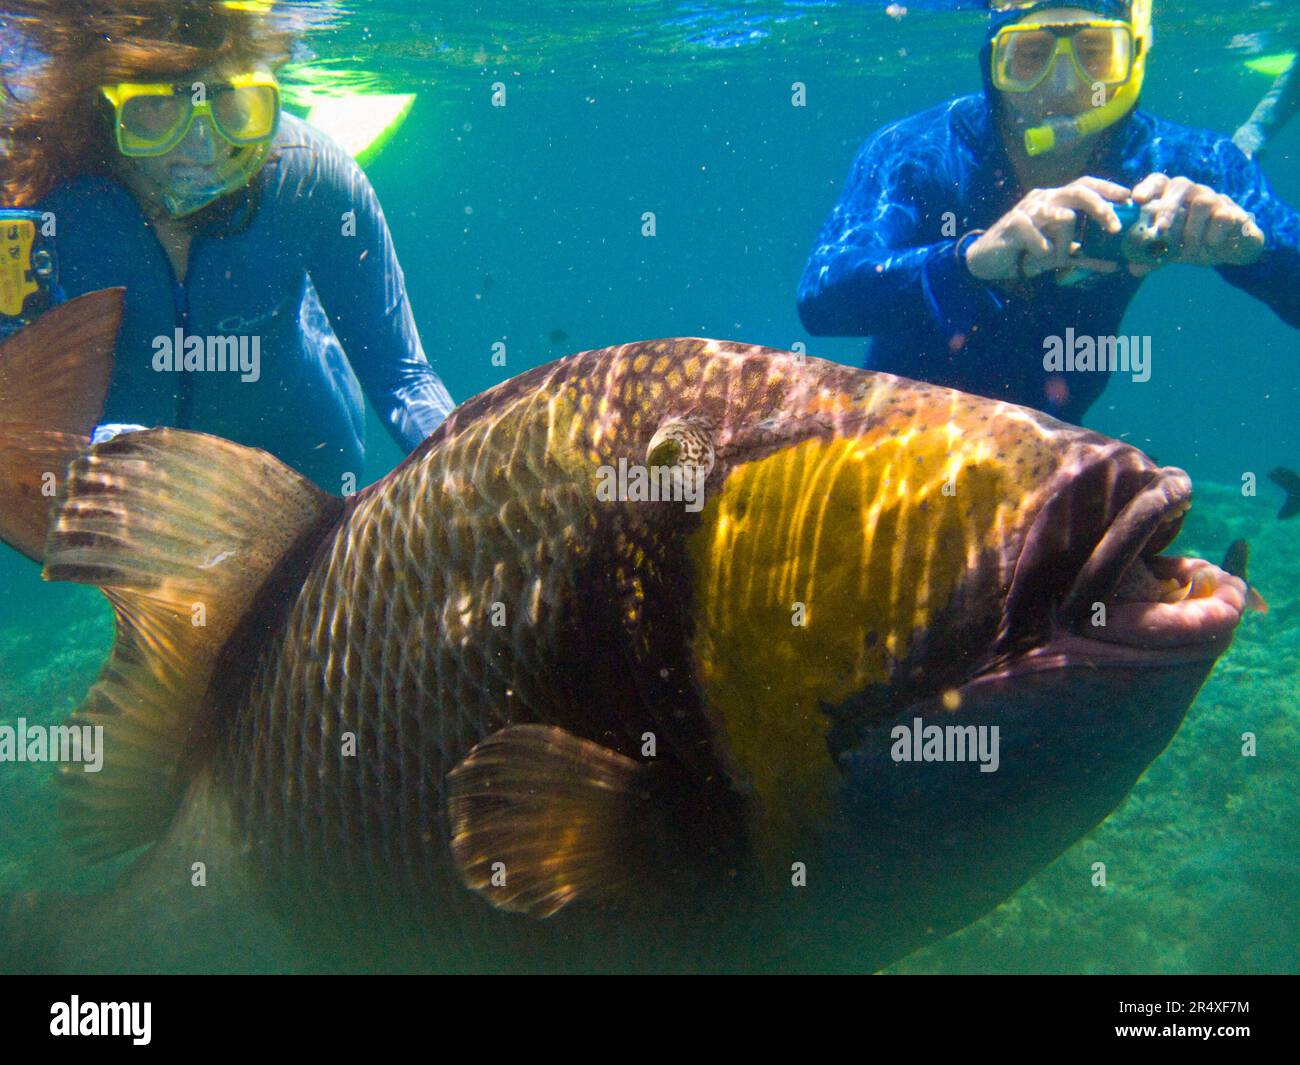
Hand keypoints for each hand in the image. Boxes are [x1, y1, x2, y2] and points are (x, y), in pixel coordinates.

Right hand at [964, 177, 1130, 282]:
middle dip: (1102, 209)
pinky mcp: (1015, 222)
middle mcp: (1044, 198)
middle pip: (1080, 191)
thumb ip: (1084, 257)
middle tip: (1115, 228)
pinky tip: (1031, 257)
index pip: (1085, 185)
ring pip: (1065, 218)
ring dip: (1063, 245)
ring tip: (1049, 257)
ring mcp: (1028, 208)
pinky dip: (1042, 252)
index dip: (1107, 188)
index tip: (1128, 196)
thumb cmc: (1022, 254)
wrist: (984, 261)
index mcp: (1055, 200)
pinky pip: (1042, 238)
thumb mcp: (1057, 256)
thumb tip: (1113, 265)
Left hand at [1129, 173, 1264, 275]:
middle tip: (1160, 230)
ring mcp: (1215, 200)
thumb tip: (1133, 269)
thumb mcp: (1171, 251)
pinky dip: (1213, 235)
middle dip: (1167, 208)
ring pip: (1202, 202)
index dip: (1148, 187)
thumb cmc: (1195, 243)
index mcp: (1173, 197)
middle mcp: (1193, 192)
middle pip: (1180, 184)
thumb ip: (1152, 258)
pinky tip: (1211, 245)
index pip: (1159, 182)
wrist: (1232, 247)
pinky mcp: (1234, 212)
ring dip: (1192, 231)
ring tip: (1189, 251)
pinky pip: (1223, 217)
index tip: (1137, 199)